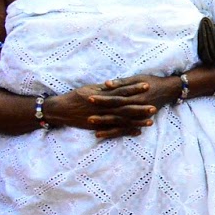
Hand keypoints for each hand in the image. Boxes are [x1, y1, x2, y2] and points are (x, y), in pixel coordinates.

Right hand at [42, 77, 167, 138]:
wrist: (59, 109)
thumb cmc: (75, 96)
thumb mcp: (89, 88)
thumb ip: (104, 88)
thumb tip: (116, 83)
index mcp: (101, 95)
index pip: (121, 91)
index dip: (134, 88)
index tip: (147, 85)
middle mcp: (102, 107)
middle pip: (124, 107)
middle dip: (140, 107)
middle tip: (154, 107)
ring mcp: (100, 118)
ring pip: (121, 120)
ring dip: (136, 121)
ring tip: (150, 121)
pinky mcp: (98, 127)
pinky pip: (114, 130)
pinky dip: (126, 131)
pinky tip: (137, 132)